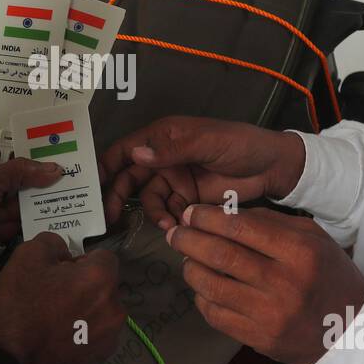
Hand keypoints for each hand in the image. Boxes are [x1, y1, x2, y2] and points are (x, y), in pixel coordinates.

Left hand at [0, 145, 63, 285]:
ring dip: (12, 214)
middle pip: (32, 180)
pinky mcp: (9, 226)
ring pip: (30, 204)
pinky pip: (26, 223)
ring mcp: (4, 204)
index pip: (21, 152)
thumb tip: (56, 169)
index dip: (40, 155)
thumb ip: (20, 173)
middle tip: (27, 194)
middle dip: (27, 192)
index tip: (65, 156)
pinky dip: (11, 228)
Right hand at [0, 232, 125, 363]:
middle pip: (104, 287)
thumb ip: (53, 243)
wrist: (7, 363)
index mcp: (101, 279)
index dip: (81, 260)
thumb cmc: (17, 306)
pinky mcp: (99, 361)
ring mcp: (109, 339)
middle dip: (85, 286)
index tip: (59, 272)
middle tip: (53, 296)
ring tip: (54, 321)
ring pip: (101, 313)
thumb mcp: (26, 257)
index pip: (104, 257)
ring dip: (86, 311)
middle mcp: (114, 309)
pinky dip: (82, 335)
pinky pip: (94, 337)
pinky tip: (57, 340)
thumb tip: (65, 252)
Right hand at [100, 116, 305, 228]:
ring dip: (150, 212)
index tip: (90, 184)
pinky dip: (168, 220)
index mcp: (163, 137)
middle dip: (117, 196)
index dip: (105, 164)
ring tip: (164, 224)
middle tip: (109, 217)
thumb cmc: (241, 144)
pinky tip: (176, 227)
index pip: (124, 149)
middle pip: (129, 178)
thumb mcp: (207, 141)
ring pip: (148, 199)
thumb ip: (172, 149)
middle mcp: (163, 157)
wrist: (273, 167)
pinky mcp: (188, 199)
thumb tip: (136, 154)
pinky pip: (168, 211)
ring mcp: (175, 179)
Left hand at [167, 204, 363, 363]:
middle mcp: (284, 283)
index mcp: (299, 252)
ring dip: (191, 269)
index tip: (191, 213)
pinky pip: (216, 316)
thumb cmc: (330, 276)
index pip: (240, 228)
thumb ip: (270, 222)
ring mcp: (270, 314)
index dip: (207, 218)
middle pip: (220, 256)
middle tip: (175, 233)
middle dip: (189, 240)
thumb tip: (222, 214)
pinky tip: (203, 287)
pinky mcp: (260, 339)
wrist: (353, 331)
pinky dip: (202, 298)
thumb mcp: (312, 238)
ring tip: (187, 259)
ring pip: (212, 287)